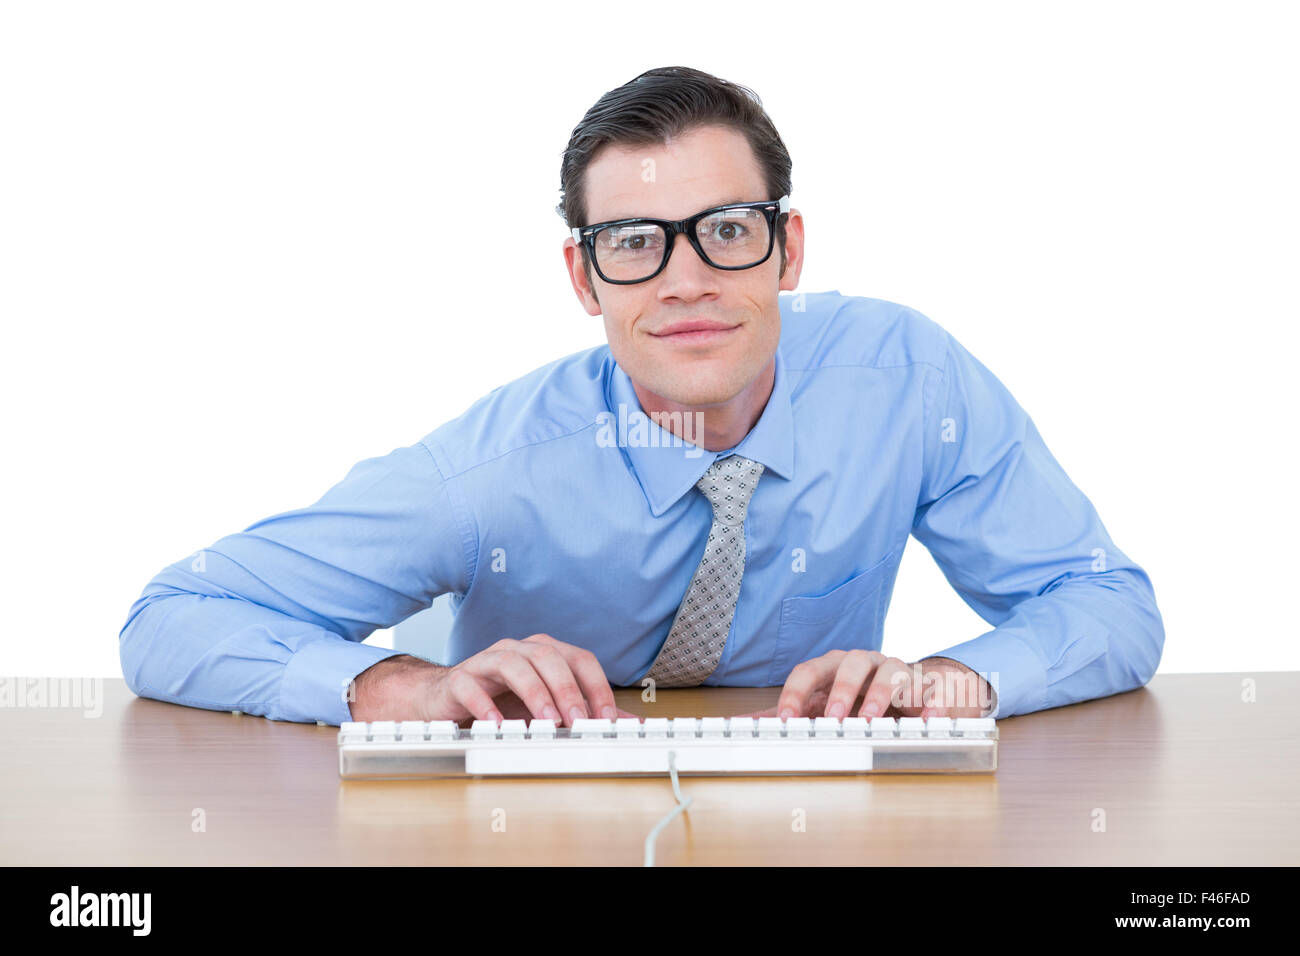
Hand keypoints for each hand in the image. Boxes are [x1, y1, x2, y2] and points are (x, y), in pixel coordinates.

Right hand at [350, 634, 638, 726]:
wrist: (444, 699)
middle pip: (549, 657)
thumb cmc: (499, 699)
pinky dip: (485, 704)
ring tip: (546, 722)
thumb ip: (586, 711)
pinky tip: (497, 725)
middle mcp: (518, 650)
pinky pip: (471, 685)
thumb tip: (629, 723)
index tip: (607, 718)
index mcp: (543, 652)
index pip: (579, 659)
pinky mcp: (459, 678)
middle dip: (568, 691)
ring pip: (515, 664)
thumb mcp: (547, 706)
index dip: (596, 686)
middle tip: (579, 723)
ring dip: (535, 693)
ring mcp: (487, 661)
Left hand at [733, 651, 993, 719]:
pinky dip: (931, 703)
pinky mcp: (926, 683)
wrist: (912, 687)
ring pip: (889, 671)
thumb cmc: (861, 694)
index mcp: (833, 667)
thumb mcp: (823, 703)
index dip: (795, 693)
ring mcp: (896, 669)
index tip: (785, 719)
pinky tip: (929, 720)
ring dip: (882, 694)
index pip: (808, 671)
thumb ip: (788, 713)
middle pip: (849, 665)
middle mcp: (863, 663)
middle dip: (841, 691)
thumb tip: (740, 724)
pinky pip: (931, 688)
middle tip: (834, 717)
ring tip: (874, 718)